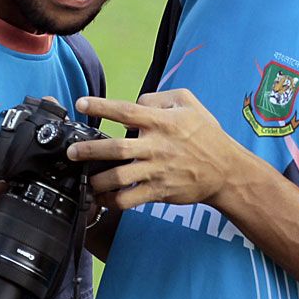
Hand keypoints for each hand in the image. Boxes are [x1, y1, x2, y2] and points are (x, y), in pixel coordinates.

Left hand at [67, 89, 236, 209]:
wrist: (226, 171)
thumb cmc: (207, 134)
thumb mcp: (189, 103)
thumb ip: (160, 98)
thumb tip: (137, 102)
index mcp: (161, 122)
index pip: (125, 111)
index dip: (101, 106)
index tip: (81, 103)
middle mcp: (156, 146)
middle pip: (115, 147)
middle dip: (89, 151)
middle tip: (72, 152)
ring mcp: (157, 170)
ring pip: (119, 176)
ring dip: (97, 180)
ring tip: (84, 180)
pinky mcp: (159, 191)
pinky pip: (130, 199)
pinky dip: (112, 201)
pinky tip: (103, 199)